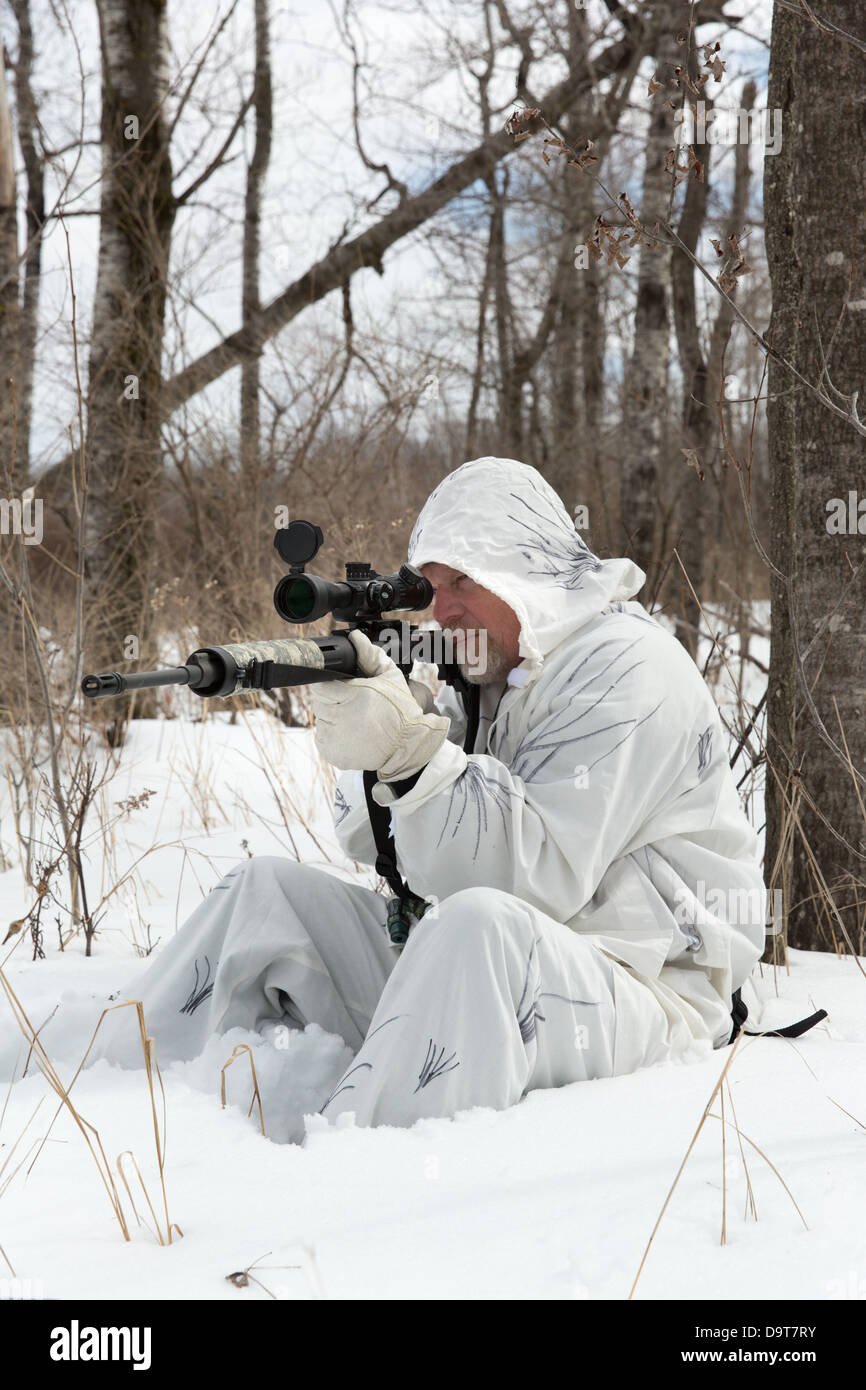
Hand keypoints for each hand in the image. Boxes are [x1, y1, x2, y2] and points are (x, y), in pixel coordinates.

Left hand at [310, 629, 449, 779]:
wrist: (408, 745)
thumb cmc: (400, 710)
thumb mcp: (390, 677)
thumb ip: (370, 655)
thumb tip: (355, 637)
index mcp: (352, 695)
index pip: (321, 685)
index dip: (332, 685)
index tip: (344, 689)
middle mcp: (340, 717)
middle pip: (319, 702)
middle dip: (333, 700)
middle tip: (353, 705)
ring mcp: (334, 737)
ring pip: (320, 720)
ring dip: (332, 718)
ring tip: (354, 720)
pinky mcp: (333, 753)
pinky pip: (322, 738)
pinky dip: (332, 735)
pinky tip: (351, 733)